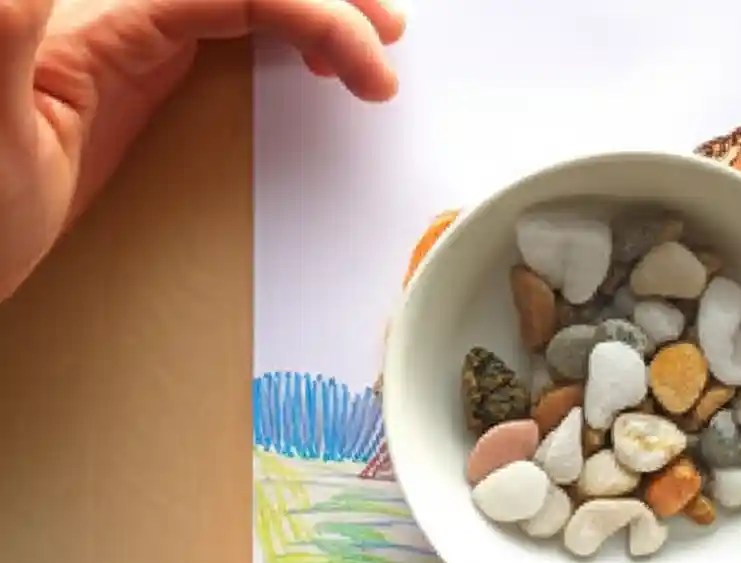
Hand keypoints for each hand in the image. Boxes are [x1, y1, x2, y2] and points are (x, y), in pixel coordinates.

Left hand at [0, 0, 403, 300]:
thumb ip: (7, 27)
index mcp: (92, 16)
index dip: (313, 7)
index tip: (366, 59)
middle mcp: (110, 10)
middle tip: (389, 33)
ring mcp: (122, 37)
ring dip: (310, 5)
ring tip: (369, 39)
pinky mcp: (126, 66)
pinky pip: (220, 21)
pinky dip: (277, 26)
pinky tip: (305, 50)